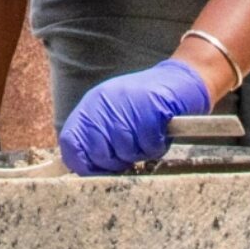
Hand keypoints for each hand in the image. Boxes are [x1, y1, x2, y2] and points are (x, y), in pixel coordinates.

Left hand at [56, 59, 210, 175]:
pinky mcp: (152, 108)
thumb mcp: (113, 115)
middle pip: (98, 153)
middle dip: (116, 162)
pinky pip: (149, 145)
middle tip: (130, 152)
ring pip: (125, 151)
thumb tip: (83, 168)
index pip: (71, 143)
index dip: (83, 164)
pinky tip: (159, 132)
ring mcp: (127, 104)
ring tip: (146, 136)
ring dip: (139, 152)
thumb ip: (97, 136)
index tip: (100, 169)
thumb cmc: (144, 105)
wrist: (178, 79)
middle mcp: (105, 103)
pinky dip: (156, 146)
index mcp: (91, 105)